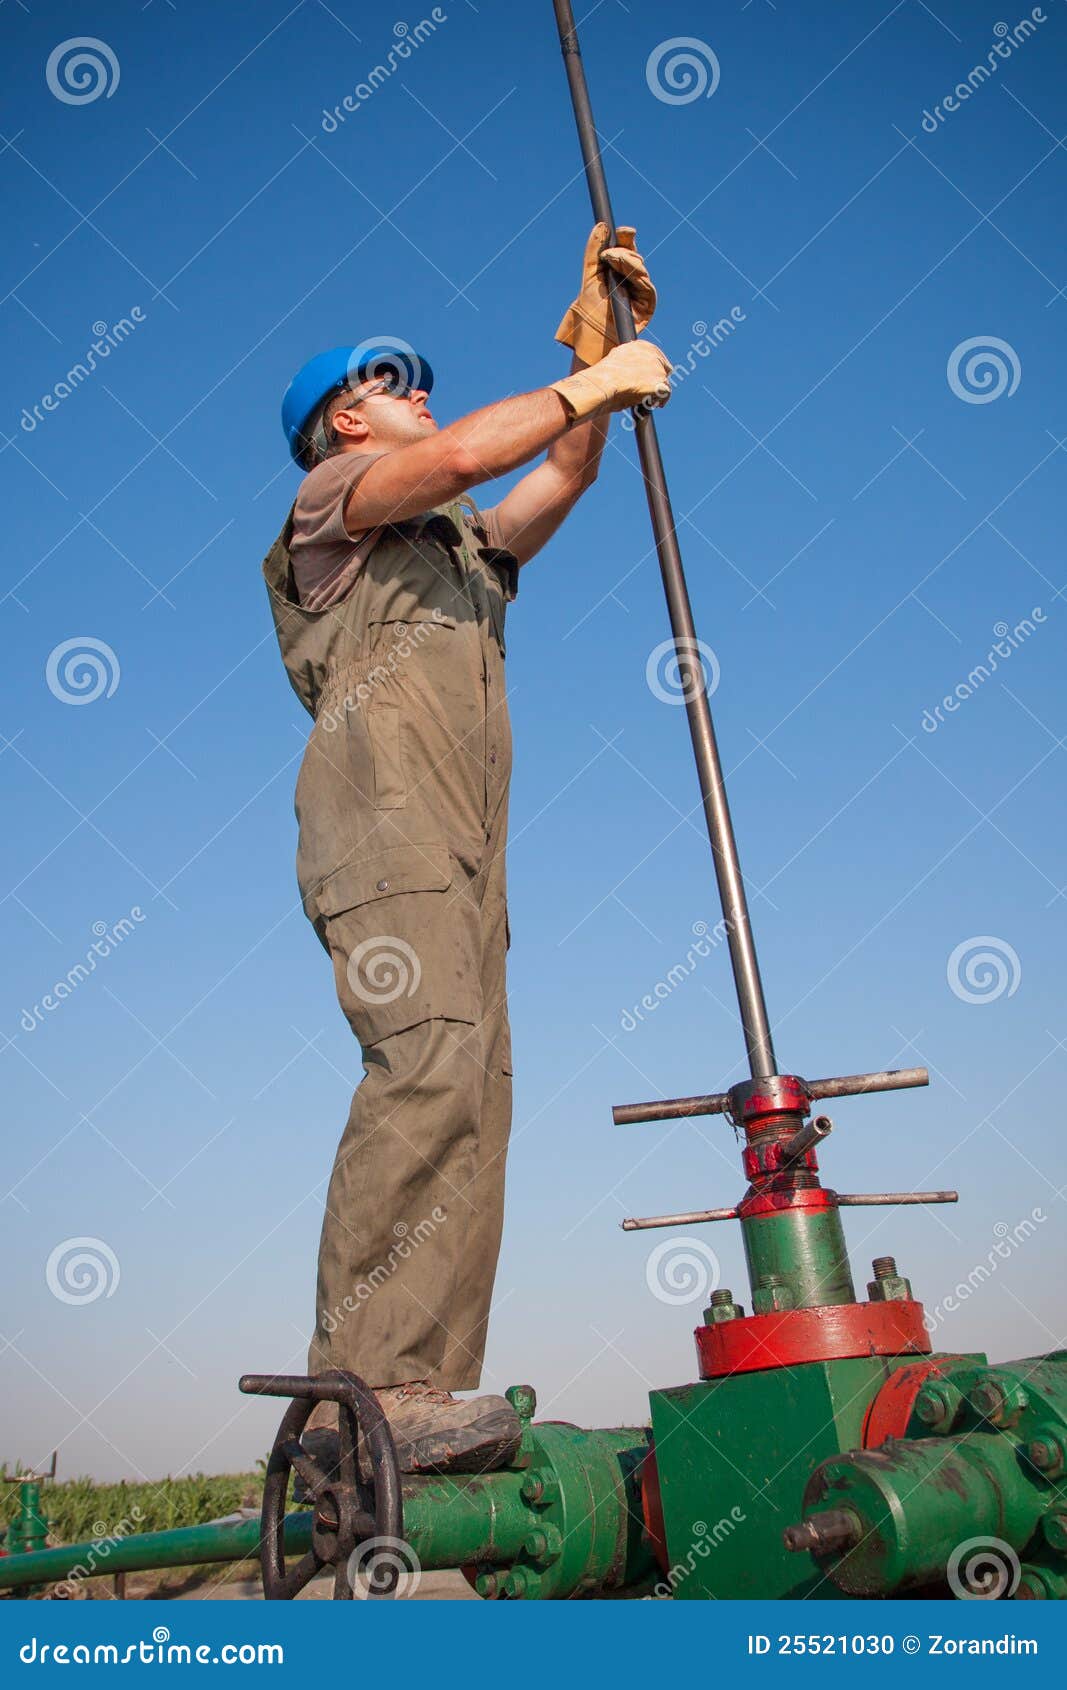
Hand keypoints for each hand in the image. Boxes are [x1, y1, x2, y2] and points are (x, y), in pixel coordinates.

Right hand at [550, 341, 673, 421]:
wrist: (602, 384)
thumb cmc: (604, 378)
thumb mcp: (616, 360)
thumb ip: (628, 360)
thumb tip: (629, 370)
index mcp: (641, 345)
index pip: (657, 356)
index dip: (654, 370)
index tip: (650, 380)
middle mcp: (652, 354)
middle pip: (665, 369)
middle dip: (658, 380)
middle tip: (650, 392)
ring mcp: (658, 368)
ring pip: (665, 382)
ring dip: (657, 392)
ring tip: (646, 400)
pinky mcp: (661, 382)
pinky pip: (666, 394)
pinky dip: (660, 401)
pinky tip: (650, 404)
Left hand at [556, 222, 656, 364]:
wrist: (594, 335)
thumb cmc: (590, 309)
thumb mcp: (590, 275)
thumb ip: (594, 251)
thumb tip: (601, 225)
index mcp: (619, 271)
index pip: (626, 249)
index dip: (626, 238)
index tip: (624, 230)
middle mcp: (632, 279)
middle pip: (635, 256)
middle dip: (622, 251)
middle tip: (607, 253)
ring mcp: (641, 290)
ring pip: (640, 267)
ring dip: (626, 261)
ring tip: (610, 260)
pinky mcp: (648, 304)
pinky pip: (646, 284)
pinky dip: (636, 275)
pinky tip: (625, 273)